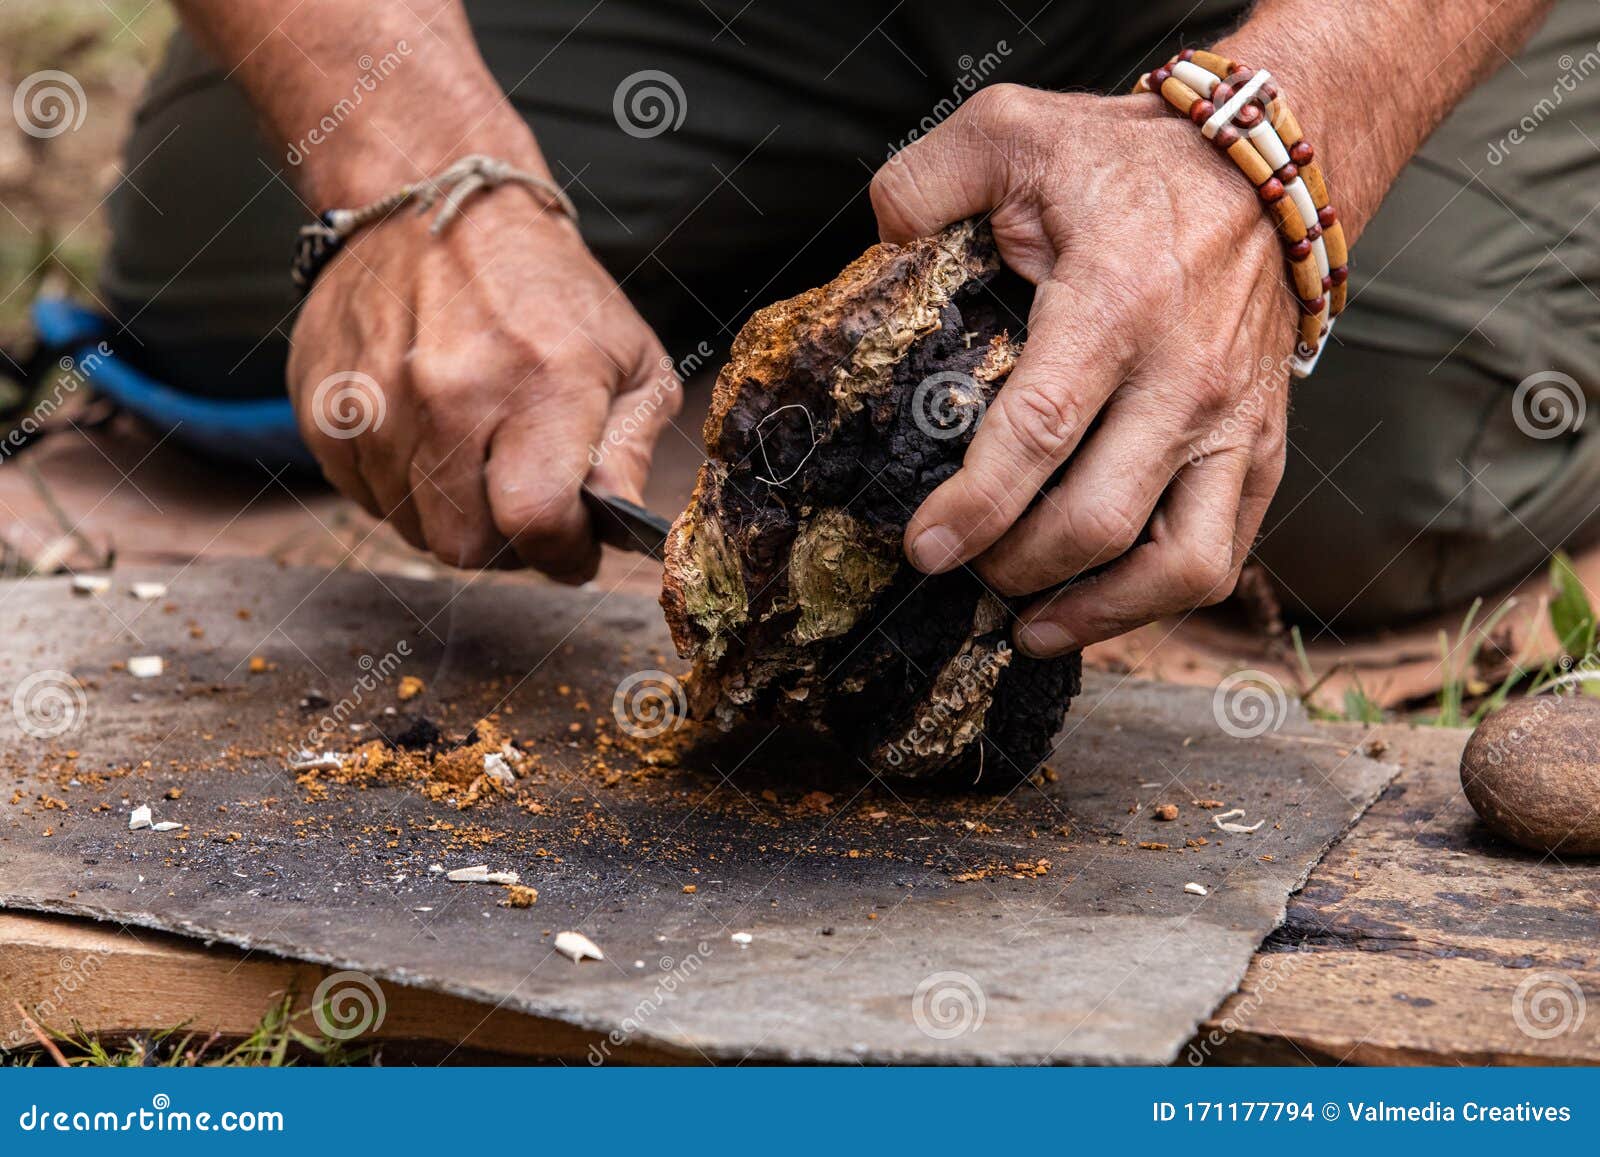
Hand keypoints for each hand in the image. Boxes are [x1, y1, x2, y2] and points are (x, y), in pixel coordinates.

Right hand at [287, 189, 678, 580]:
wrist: (437, 204)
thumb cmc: (548, 291)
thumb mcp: (630, 359)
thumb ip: (631, 451)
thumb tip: (613, 524)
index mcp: (540, 382)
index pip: (536, 521)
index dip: (562, 554)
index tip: (576, 546)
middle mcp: (449, 394)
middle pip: (467, 544)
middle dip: (507, 542)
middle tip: (525, 503)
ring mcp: (375, 402)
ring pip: (411, 528)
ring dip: (453, 514)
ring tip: (478, 458)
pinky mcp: (325, 407)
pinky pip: (365, 497)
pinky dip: (403, 489)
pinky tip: (430, 440)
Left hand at [871, 84, 1294, 654]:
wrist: (1267, 169)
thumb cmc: (1132, 162)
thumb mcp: (1014, 131)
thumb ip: (927, 180)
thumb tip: (875, 242)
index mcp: (1116, 304)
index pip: (1041, 430)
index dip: (976, 506)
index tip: (925, 549)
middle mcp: (1186, 378)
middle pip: (1098, 518)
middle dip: (1016, 567)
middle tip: (961, 572)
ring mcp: (1234, 423)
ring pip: (1180, 564)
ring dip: (1098, 613)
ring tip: (1031, 627)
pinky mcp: (1262, 448)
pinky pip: (1222, 555)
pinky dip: (1157, 600)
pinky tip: (1100, 607)